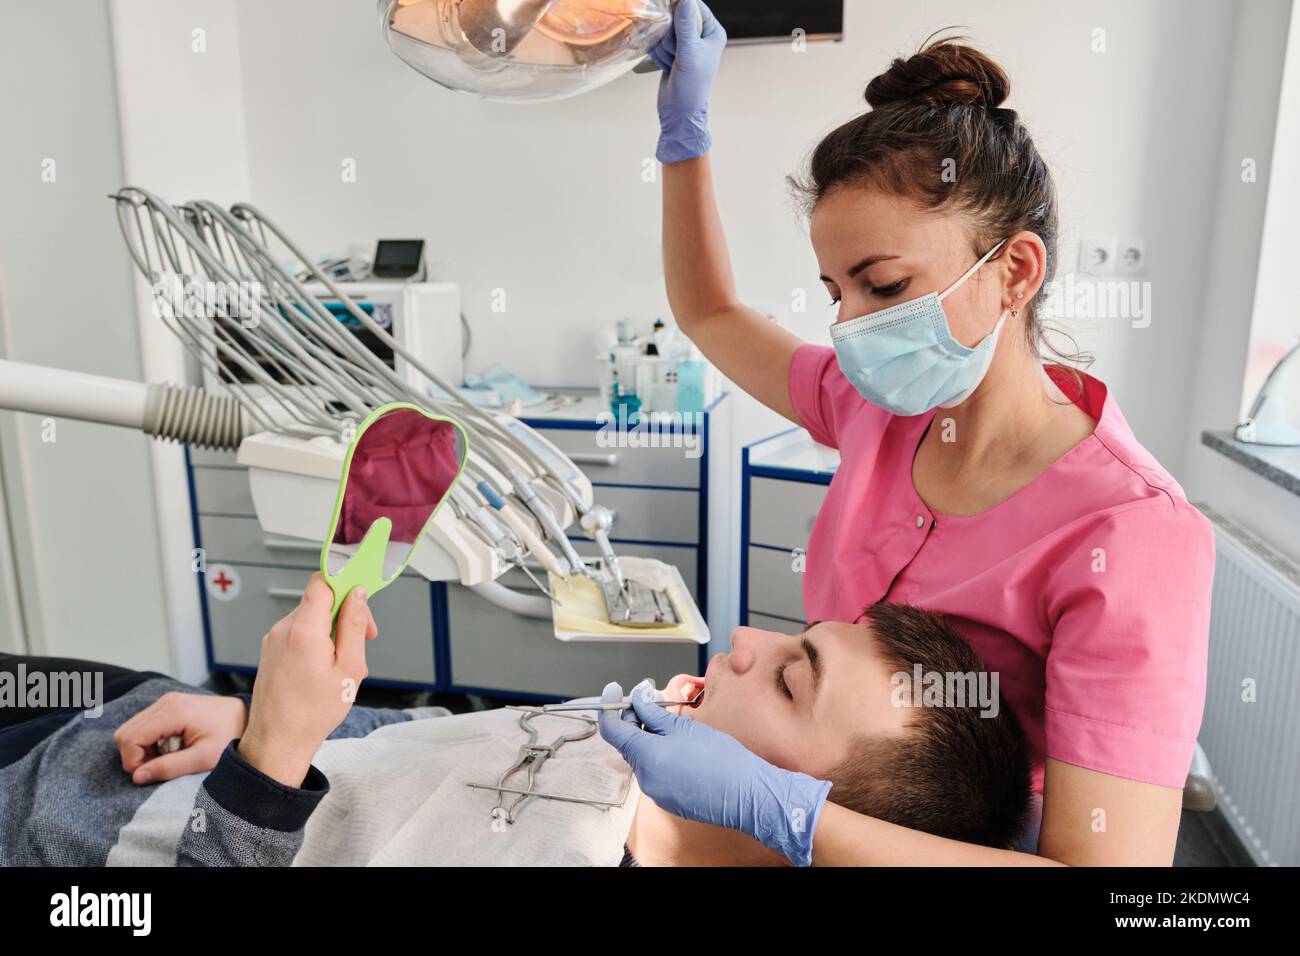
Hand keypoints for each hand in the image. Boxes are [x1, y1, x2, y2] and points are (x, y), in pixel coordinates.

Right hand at [114, 692, 247, 784]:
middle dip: (134, 756)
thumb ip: (170, 767)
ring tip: (165, 760)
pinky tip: (168, 750)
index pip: (130, 738)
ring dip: (140, 750)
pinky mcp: (168, 706)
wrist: (246, 717)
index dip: (133, 761)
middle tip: (157, 769)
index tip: (150, 775)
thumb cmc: (230, 736)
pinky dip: (148, 742)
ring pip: (131, 730)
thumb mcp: (203, 757)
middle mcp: (165, 702)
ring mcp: (165, 702)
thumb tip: (138, 776)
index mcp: (173, 712)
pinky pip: (143, 726)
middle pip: (125, 733)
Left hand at [238, 574, 376, 786]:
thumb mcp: (349, 669)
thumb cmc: (311, 714)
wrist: (277, 742)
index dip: (346, 584)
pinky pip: (298, 632)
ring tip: (340, 663)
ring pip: (310, 617)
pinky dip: (315, 641)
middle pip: (320, 600)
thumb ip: (354, 627)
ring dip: (331, 630)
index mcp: (303, 631)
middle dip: (345, 614)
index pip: (323, 582)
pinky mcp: (270, 650)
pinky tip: (324, 668)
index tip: (362, 596)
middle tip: (363, 639)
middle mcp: (283, 629)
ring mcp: (273, 639)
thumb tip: (357, 596)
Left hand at [597, 681, 831, 866]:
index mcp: (646, 757)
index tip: (613, 691)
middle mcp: (646, 778)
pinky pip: (657, 773)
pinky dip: (661, 756)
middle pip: (628, 743)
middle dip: (634, 720)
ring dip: (649, 738)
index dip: (609, 707)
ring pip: (643, 758)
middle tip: (649, 699)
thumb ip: (655, 714)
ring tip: (671, 723)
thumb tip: (638, 699)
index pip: (613, 730)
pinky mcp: (670, 801)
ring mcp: (657, 793)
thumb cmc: (721, 759)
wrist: (747, 795)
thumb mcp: (685, 727)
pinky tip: (681, 747)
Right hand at [649, 0, 725, 163]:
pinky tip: (667, 67)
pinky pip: (658, 42)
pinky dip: (658, 54)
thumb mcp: (689, 52)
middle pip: (676, 16)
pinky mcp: (672, 53)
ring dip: (664, 47)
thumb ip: (686, 25)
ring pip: (664, 30)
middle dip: (670, 34)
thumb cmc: (691, 86)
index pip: (695, 5)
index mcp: (712, 32)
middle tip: (676, 52)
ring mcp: (685, 44)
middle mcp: (700, 36)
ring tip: (673, 64)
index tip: (669, 17)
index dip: (680, 8)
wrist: (679, 113)